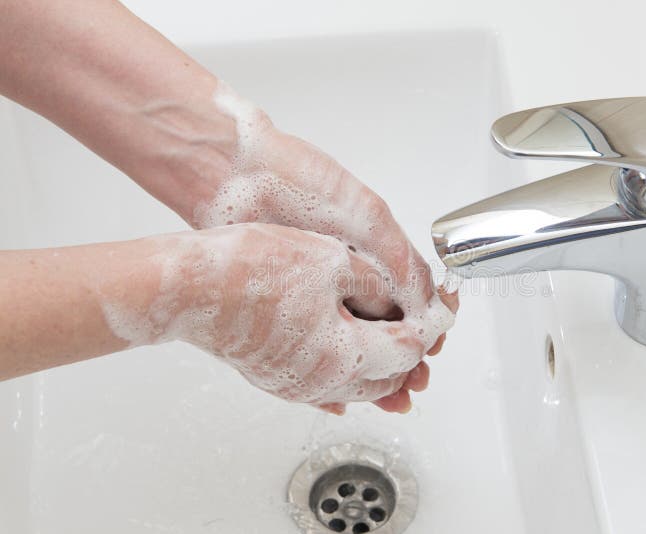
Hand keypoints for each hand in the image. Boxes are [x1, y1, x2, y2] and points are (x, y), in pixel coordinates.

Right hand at [102, 224, 454, 411]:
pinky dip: (348, 369)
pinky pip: (326, 384)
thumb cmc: (250, 271)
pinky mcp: (275, 376)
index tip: (440, 311)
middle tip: (424, 329)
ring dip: (380, 365)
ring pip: (356, 385)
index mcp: (345, 354)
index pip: (406, 349)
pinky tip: (352, 353)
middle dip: (409, 354)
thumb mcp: (330, 261)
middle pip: (385, 377)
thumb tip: (398, 297)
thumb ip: (375, 284)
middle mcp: (323, 380)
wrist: (188, 288)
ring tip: (396, 341)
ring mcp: (296, 383)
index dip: (428, 327)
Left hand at [178, 85, 459, 410]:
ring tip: (385, 395)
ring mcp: (315, 286)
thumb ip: (400, 259)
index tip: (431, 351)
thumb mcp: (366, 217)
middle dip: (402, 357)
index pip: (410, 298)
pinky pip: (314, 339)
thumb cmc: (299, 180)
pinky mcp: (285, 297)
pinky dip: (329, 363)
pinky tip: (338, 383)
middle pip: (384, 325)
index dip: (424, 327)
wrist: (232, 174)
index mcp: (374, 249)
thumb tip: (431, 304)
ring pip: (351, 338)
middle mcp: (347, 271)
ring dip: (370, 367)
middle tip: (412, 383)